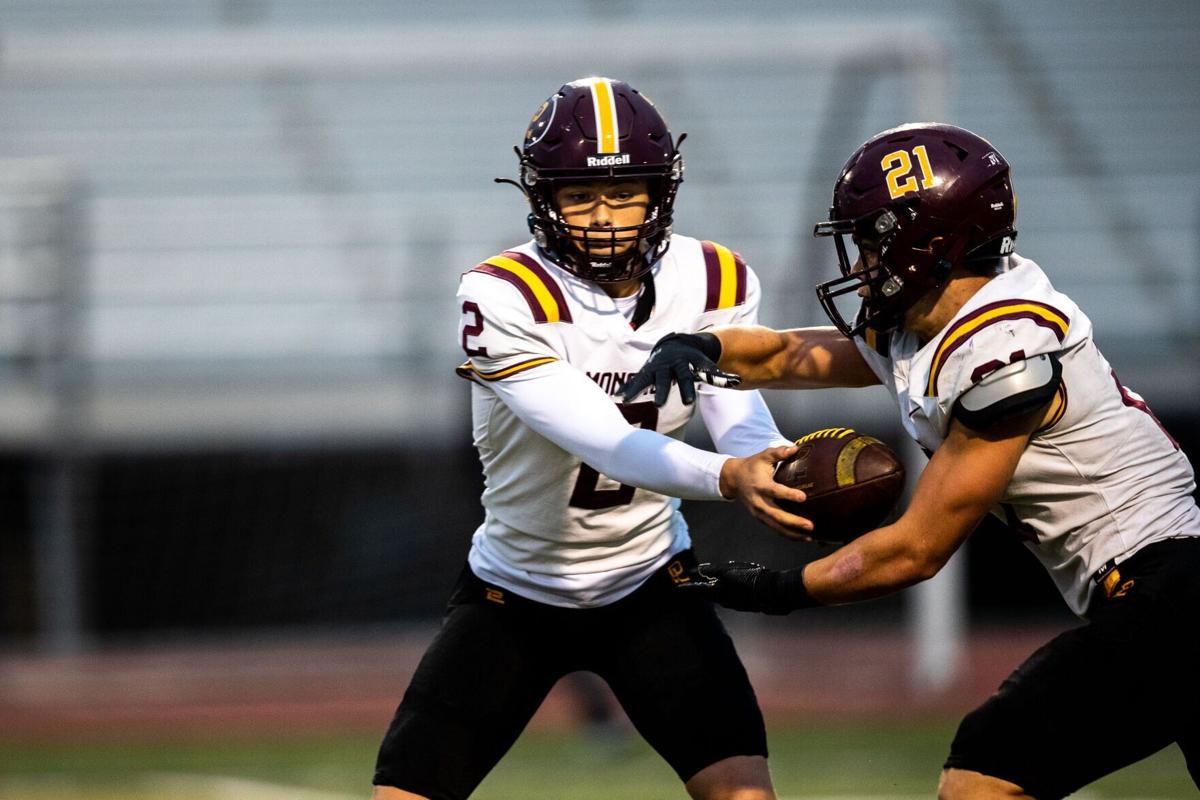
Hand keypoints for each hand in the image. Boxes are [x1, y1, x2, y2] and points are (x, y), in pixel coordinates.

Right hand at [619, 332, 741, 406]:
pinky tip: (618, 398)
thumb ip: (719, 376)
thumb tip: (738, 382)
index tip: (688, 403)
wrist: (674, 345)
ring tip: (626, 399)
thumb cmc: (692, 361)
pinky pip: (635, 381)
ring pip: (645, 379)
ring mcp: (654, 368)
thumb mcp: (705, 366)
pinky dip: (627, 388)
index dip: (686, 390)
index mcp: (683, 365)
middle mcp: (666, 366)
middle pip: (664, 379)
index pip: (686, 377)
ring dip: (636, 389)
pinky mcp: (644, 372)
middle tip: (660, 405)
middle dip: (662, 391)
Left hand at [683, 561, 813, 613]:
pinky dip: (723, 590)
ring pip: (719, 596)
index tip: (676, 589)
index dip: (686, 588)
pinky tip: (728, 587)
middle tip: (689, 586)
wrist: (774, 592)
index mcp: (719, 593)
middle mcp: (725, 600)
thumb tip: (699, 570)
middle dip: (698, 590)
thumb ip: (714, 571)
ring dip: (710, 591)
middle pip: (707, 594)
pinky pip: (729, 596)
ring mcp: (736, 603)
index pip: (697, 590)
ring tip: (705, 585)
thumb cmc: (751, 580)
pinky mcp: (745, 602)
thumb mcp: (730, 571)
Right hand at [719, 445, 813, 539]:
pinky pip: (775, 528)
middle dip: (793, 521)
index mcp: (760, 484)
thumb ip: (779, 452)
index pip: (774, 491)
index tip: (803, 497)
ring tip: (809, 537)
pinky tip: (802, 538)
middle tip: (810, 525)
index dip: (788, 495)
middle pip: (776, 514)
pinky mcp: (760, 518)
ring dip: (792, 533)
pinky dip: (788, 535)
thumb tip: (795, 448)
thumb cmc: (753, 466)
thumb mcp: (764, 456)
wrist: (734, 479)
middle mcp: (758, 501)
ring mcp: (758, 512)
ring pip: (775, 526)